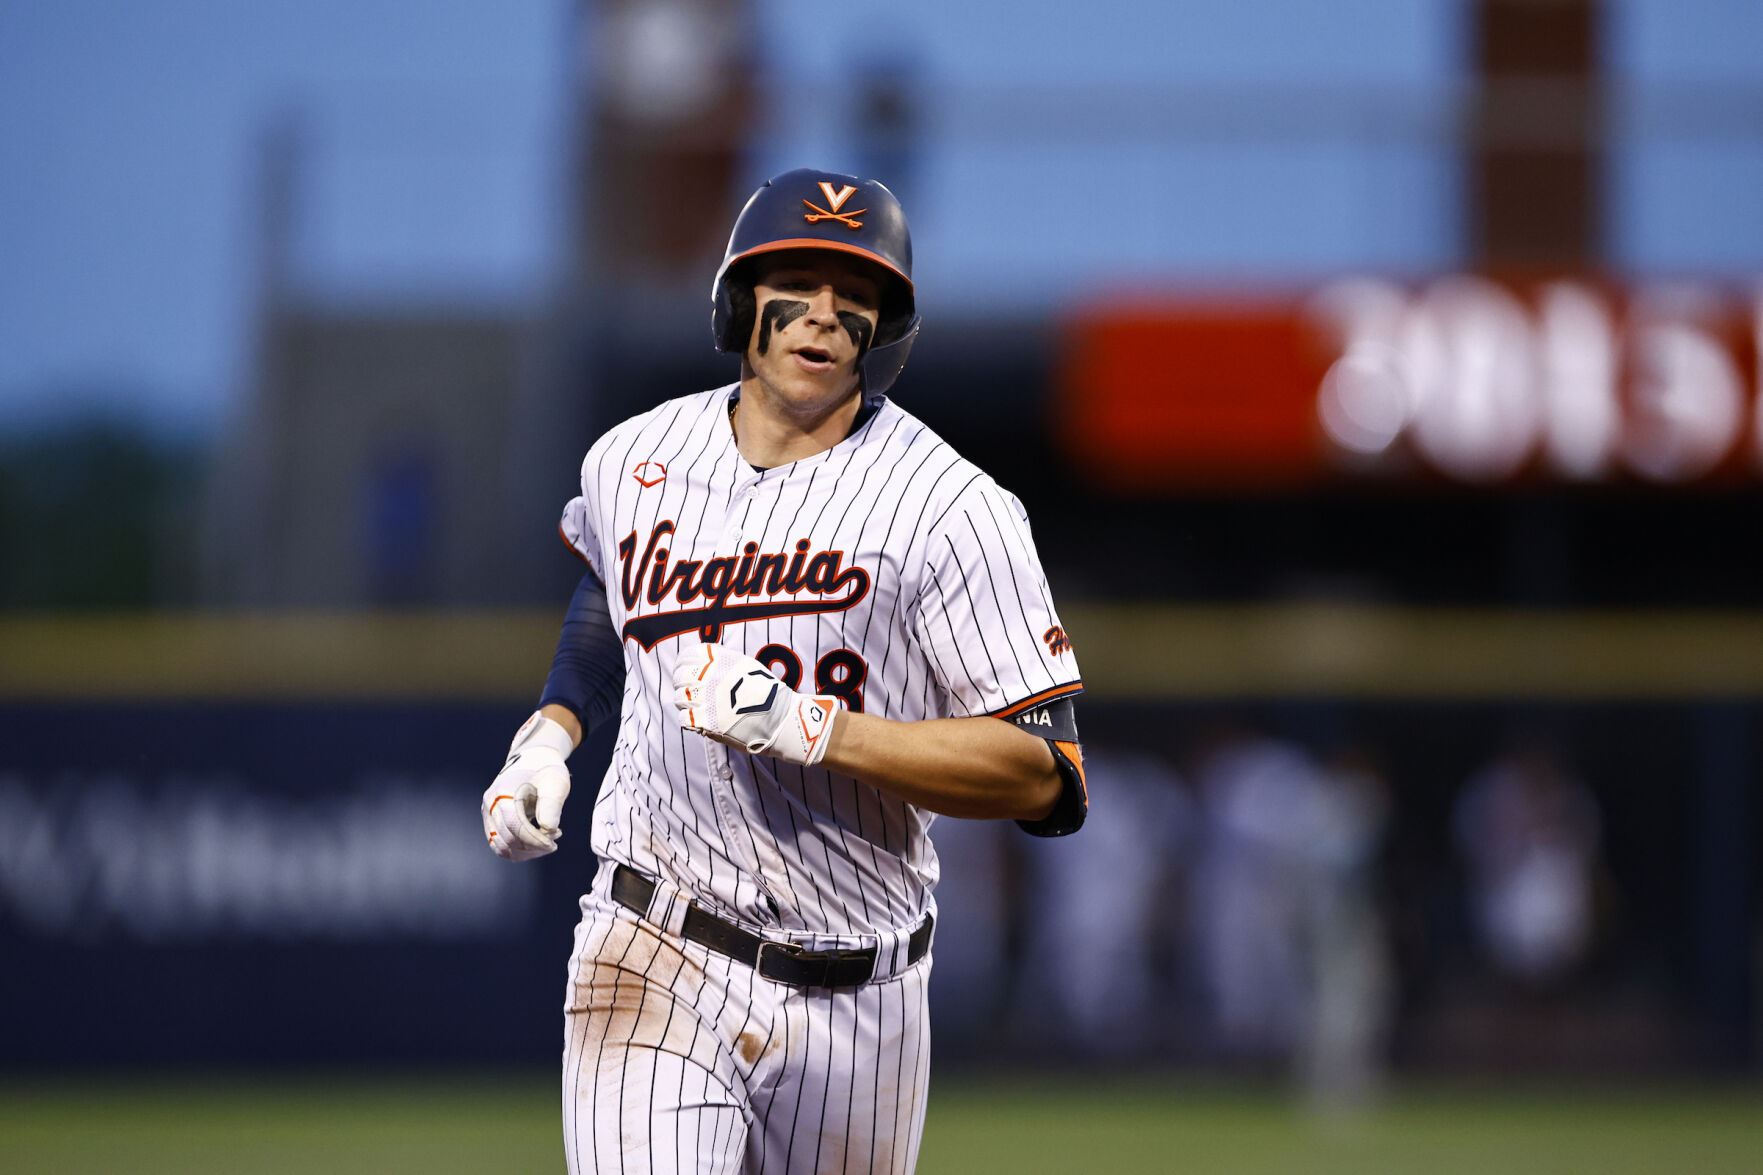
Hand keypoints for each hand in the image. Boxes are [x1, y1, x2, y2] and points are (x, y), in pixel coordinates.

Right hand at [481, 711, 575, 860]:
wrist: (533, 761)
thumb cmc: (546, 771)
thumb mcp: (556, 783)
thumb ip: (552, 805)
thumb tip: (549, 830)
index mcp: (504, 792)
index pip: (514, 826)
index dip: (534, 839)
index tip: (554, 842)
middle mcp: (490, 804)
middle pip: (507, 839)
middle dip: (533, 846)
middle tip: (554, 839)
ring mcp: (488, 814)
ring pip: (502, 847)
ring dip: (526, 851)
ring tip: (547, 841)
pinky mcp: (491, 822)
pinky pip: (500, 845)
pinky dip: (518, 850)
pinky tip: (536, 843)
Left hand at [672, 643, 839, 765]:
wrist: (780, 720)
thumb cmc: (766, 693)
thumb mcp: (747, 665)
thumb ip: (723, 660)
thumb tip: (704, 659)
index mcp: (720, 660)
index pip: (688, 655)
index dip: (684, 663)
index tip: (685, 670)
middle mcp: (710, 677)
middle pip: (680, 676)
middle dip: (682, 683)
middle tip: (689, 691)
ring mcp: (706, 699)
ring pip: (679, 697)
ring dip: (686, 702)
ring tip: (697, 707)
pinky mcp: (705, 721)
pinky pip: (684, 718)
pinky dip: (689, 719)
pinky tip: (700, 720)